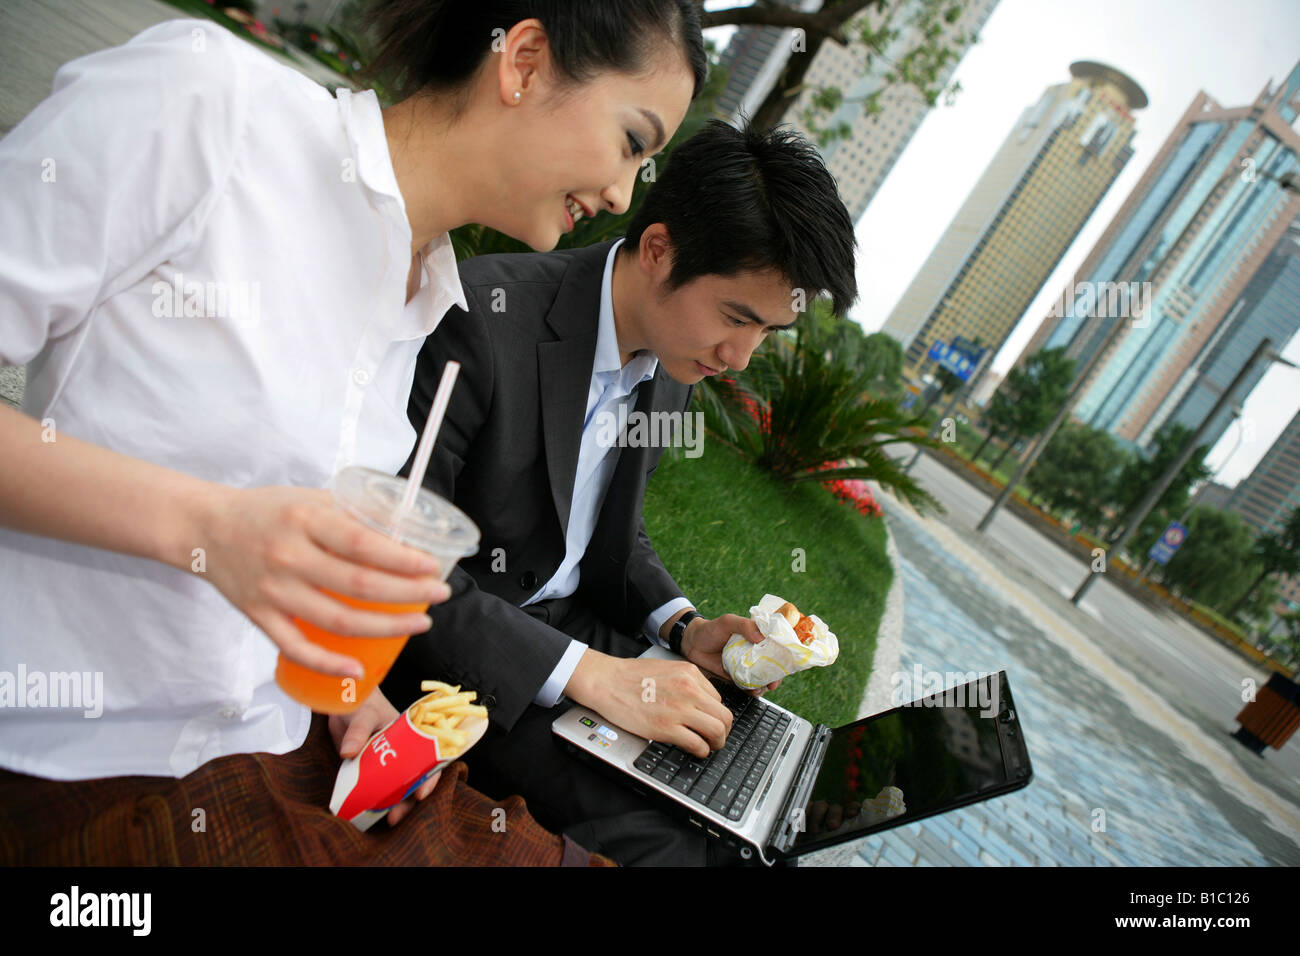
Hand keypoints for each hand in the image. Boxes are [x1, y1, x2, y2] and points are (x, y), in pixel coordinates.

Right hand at [194, 485, 449, 677]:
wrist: (204, 529)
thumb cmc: (265, 511)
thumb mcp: (309, 498)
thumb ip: (350, 513)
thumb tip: (403, 530)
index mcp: (306, 520)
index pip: (363, 544)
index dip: (402, 559)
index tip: (432, 566)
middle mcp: (289, 557)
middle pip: (359, 585)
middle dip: (408, 595)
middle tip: (439, 596)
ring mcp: (273, 591)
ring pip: (337, 621)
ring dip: (385, 628)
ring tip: (418, 624)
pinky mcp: (259, 616)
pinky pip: (296, 649)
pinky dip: (328, 664)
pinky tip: (359, 668)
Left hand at [330, 688, 440, 826]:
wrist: (343, 700)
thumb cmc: (362, 702)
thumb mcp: (363, 714)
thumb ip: (357, 732)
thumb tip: (348, 753)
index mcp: (411, 737)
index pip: (428, 759)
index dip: (429, 778)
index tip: (421, 795)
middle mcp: (402, 752)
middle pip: (413, 780)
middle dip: (408, 801)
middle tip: (395, 816)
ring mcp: (385, 762)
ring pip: (395, 787)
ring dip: (392, 804)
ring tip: (385, 820)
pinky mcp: (368, 768)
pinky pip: (375, 787)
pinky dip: (373, 800)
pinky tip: (368, 813)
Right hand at [565, 649, 733, 758]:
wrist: (607, 682)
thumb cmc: (631, 676)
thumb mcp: (667, 668)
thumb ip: (687, 682)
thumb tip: (702, 700)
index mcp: (690, 674)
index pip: (718, 699)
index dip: (716, 714)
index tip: (711, 721)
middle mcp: (689, 690)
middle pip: (725, 716)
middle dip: (724, 731)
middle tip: (718, 738)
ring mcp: (679, 710)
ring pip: (716, 731)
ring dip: (717, 742)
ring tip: (709, 746)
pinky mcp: (666, 728)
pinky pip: (697, 744)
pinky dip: (701, 751)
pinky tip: (695, 750)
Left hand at [679, 613, 781, 694]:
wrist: (691, 643)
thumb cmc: (710, 629)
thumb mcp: (728, 621)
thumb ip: (745, 625)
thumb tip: (761, 637)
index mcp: (756, 637)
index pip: (775, 646)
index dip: (784, 656)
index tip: (786, 664)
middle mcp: (753, 652)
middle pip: (772, 665)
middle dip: (776, 676)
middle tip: (773, 683)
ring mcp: (745, 665)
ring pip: (761, 678)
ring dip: (765, 685)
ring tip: (761, 689)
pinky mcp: (736, 676)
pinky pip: (748, 685)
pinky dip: (752, 690)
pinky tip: (752, 692)